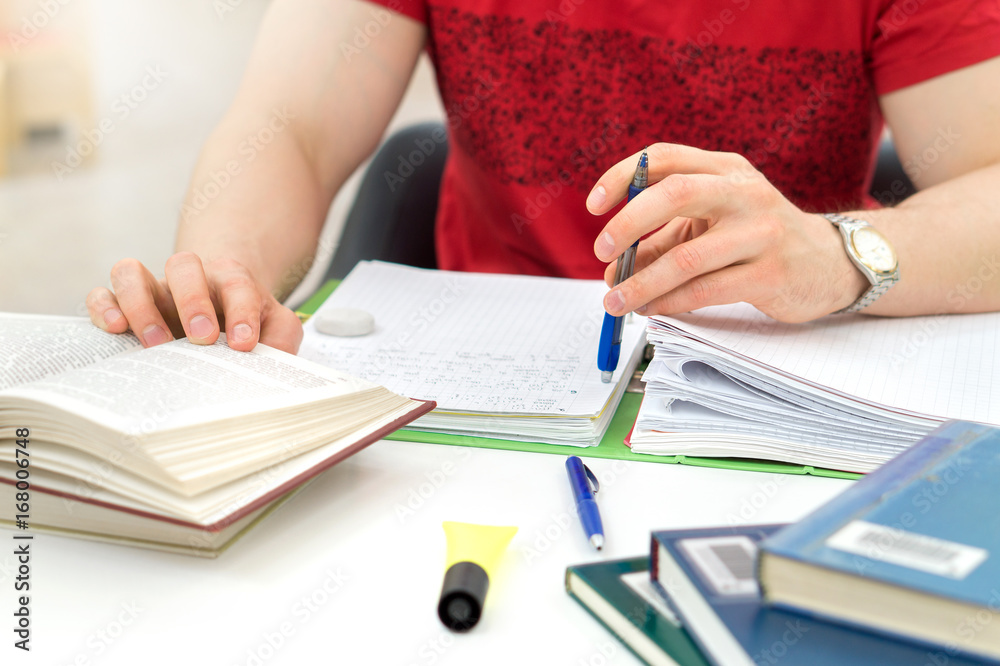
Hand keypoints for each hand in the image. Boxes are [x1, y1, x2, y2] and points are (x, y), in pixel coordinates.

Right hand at [86, 252, 302, 353]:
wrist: (219, 308)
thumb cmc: (246, 319)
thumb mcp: (276, 326)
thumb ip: (282, 339)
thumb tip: (275, 364)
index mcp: (230, 279)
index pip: (238, 285)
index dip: (242, 312)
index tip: (245, 343)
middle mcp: (189, 278)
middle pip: (184, 265)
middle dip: (193, 301)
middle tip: (202, 337)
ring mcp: (153, 289)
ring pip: (132, 273)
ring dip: (141, 305)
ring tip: (156, 343)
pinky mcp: (124, 304)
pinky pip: (103, 294)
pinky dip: (105, 308)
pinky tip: (116, 330)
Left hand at [586, 143, 867, 321]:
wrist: (829, 262)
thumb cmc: (756, 238)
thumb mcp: (711, 224)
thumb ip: (662, 239)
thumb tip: (613, 268)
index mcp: (725, 168)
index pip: (665, 157)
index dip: (623, 176)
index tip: (593, 205)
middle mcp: (744, 192)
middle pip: (674, 194)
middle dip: (628, 224)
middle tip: (601, 252)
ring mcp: (761, 233)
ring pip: (686, 257)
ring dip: (642, 283)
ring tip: (615, 300)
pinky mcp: (770, 275)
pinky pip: (705, 290)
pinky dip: (669, 302)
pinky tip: (650, 309)